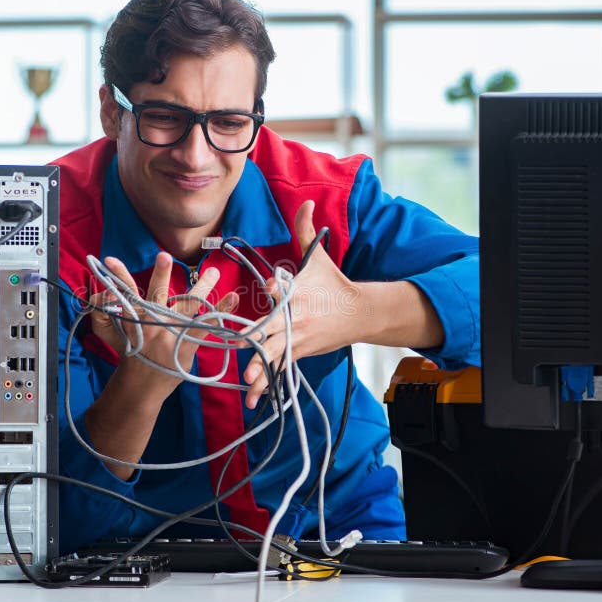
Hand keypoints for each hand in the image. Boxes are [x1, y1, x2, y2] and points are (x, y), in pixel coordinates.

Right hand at [89, 252, 238, 393]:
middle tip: (164, 255)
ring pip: (188, 305)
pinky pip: (207, 326)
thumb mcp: (111, 334)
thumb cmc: (130, 353)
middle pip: (158, 294)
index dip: (117, 275)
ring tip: (214, 271)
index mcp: (135, 318)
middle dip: (160, 274)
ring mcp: (172, 334)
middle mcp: (153, 323)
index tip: (110, 259)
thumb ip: (103, 312)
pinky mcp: (188, 344)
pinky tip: (232, 298)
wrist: (142, 385)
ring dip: (202, 287)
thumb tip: (98, 291)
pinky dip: (221, 312)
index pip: (124, 292)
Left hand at [240, 200, 361, 407]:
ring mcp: (298, 339)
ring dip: (261, 373)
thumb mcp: (319, 257)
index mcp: (298, 294)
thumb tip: (303, 201)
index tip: (269, 292)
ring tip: (247, 389)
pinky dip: (268, 383)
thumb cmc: (333, 283)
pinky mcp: (299, 352)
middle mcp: (296, 319)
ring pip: (276, 357)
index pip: (284, 294)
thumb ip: (305, 230)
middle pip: (275, 331)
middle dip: (259, 344)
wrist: (360, 313)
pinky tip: (255, 399)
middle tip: (242, 354)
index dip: (275, 292)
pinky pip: (280, 369)